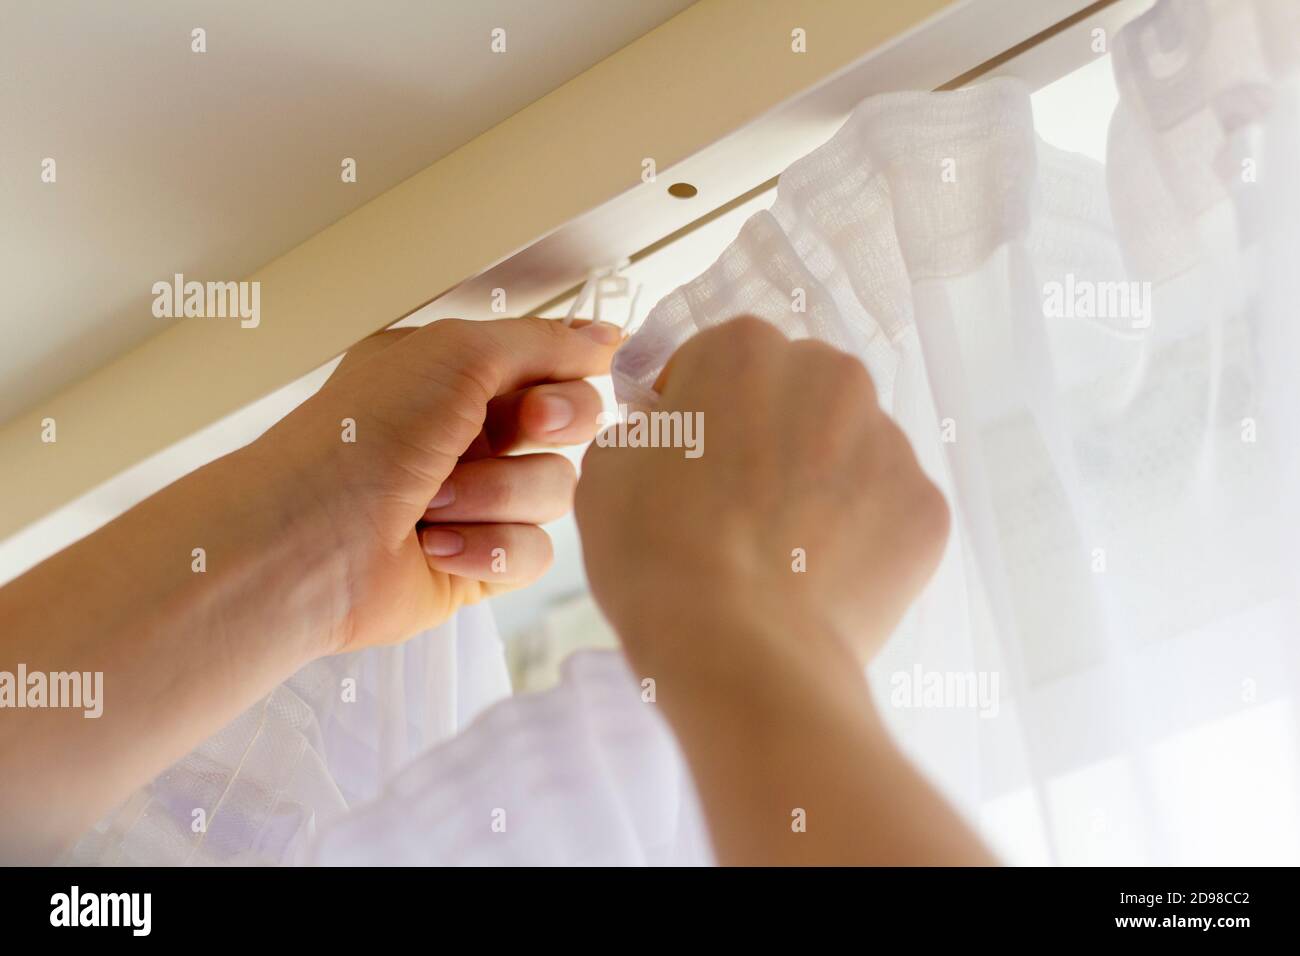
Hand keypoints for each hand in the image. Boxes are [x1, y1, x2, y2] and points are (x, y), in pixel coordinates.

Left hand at [254, 316, 621, 653]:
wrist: (306, 542)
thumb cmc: (361, 438)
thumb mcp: (456, 353)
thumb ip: (541, 341)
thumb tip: (605, 336)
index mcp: (455, 377)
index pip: (552, 368)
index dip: (567, 379)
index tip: (561, 384)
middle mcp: (467, 435)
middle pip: (569, 428)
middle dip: (548, 429)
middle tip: (512, 430)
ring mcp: (475, 501)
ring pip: (554, 492)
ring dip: (498, 495)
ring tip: (436, 501)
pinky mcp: (477, 562)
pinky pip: (534, 553)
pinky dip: (488, 548)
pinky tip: (438, 546)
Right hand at [576, 316, 948, 679]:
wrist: (739, 654)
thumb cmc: (657, 553)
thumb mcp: (606, 468)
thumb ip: (645, 427)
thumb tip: (673, 434)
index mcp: (746, 349)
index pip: (716, 363)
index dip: (693, 414)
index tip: (682, 465)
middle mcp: (833, 377)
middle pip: (796, 396)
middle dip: (768, 437)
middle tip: (735, 508)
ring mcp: (891, 444)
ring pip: (848, 450)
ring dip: (818, 483)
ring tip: (782, 552)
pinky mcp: (927, 509)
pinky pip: (884, 510)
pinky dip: (859, 536)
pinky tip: (819, 577)